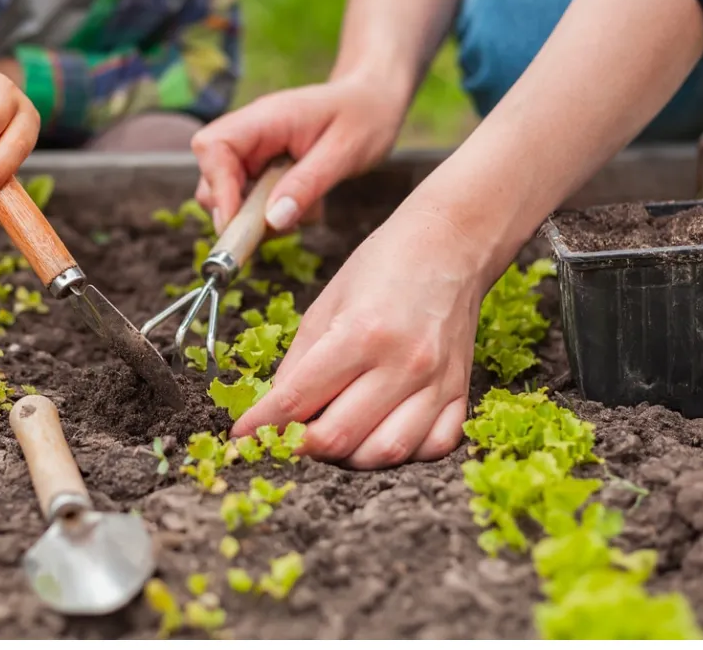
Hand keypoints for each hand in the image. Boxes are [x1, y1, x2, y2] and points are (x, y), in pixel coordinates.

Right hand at [192, 72, 405, 233]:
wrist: (374, 100)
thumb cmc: (364, 116)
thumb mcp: (345, 151)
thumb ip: (308, 184)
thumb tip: (272, 221)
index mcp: (265, 118)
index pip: (213, 148)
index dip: (218, 188)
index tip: (237, 223)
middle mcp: (251, 133)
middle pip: (211, 175)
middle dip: (234, 210)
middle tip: (273, 229)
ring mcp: (255, 151)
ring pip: (228, 193)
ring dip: (255, 216)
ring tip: (299, 214)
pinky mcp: (264, 167)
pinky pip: (250, 199)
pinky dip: (270, 214)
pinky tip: (303, 207)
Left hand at [231, 205, 484, 468]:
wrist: (450, 244)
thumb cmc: (384, 265)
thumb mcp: (326, 302)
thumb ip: (299, 360)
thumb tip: (275, 409)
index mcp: (360, 333)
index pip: (297, 399)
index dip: (261, 426)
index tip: (242, 437)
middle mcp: (402, 363)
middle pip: (338, 437)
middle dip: (299, 447)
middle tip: (283, 440)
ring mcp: (437, 382)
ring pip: (386, 453)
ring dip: (348, 458)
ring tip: (330, 441)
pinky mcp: (460, 391)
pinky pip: (434, 447)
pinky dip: (401, 453)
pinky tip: (379, 437)